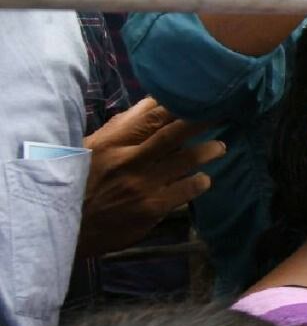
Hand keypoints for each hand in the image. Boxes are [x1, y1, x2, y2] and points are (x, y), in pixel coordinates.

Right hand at [78, 98, 224, 257]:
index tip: (198, 98)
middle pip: (172, 134)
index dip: (178, 106)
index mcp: (111, 142)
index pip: (150, 117)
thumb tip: (153, 103)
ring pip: (184, 160)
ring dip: (207, 151)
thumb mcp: (93, 149)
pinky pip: (185, 190)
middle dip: (199, 122)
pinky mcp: (151, 207)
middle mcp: (128, 160)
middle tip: (221, 114)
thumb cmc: (82, 184)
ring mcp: (141, 184)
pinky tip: (204, 179)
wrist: (67, 226)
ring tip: (220, 147)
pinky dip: (199, 182)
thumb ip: (122, 128)